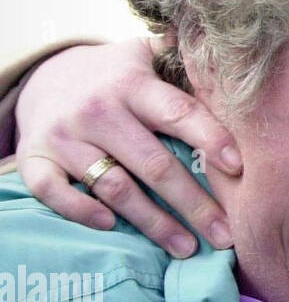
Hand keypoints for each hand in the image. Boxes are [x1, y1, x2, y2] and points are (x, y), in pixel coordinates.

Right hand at [15, 39, 240, 256]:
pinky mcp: (36, 159)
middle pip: (154, 164)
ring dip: (154, 223)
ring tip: (188, 248)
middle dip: (194, 204)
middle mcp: (98, 110)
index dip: (209, 139)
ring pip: (116, 188)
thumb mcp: (146, 56)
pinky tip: (113, 228)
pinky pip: (56, 193)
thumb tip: (234, 53)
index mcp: (132, 84)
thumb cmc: (116, 75)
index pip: (178, 113)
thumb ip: (184, 59)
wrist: (45, 76)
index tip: (238, 168)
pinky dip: (83, 211)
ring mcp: (64, 137)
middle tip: (225, 236)